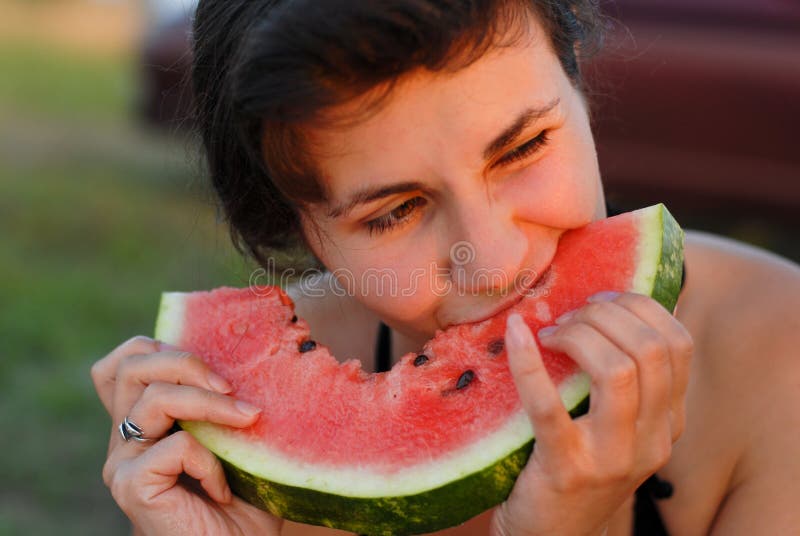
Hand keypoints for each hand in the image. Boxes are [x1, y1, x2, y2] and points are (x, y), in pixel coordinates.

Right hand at [91, 336, 283, 534]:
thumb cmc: (243, 504)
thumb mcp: (236, 440)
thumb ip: (224, 402)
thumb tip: (251, 355)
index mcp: (143, 422)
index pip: (122, 363)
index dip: (157, 346)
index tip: (210, 367)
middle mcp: (124, 439)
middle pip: (130, 365)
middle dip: (187, 362)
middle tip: (231, 388)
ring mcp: (122, 463)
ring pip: (155, 398)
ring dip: (211, 404)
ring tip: (248, 420)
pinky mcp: (131, 486)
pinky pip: (175, 445)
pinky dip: (210, 460)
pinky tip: (224, 489)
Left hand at [492, 291, 693, 535]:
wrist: (553, 535)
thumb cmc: (578, 464)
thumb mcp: (617, 426)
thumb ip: (625, 380)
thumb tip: (607, 305)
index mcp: (669, 422)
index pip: (678, 344)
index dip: (640, 307)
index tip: (600, 298)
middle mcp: (653, 441)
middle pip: (649, 350)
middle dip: (605, 314)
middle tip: (568, 315)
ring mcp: (613, 458)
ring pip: (618, 371)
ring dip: (580, 334)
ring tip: (550, 332)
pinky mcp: (567, 469)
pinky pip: (549, 404)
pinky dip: (528, 360)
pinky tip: (514, 333)